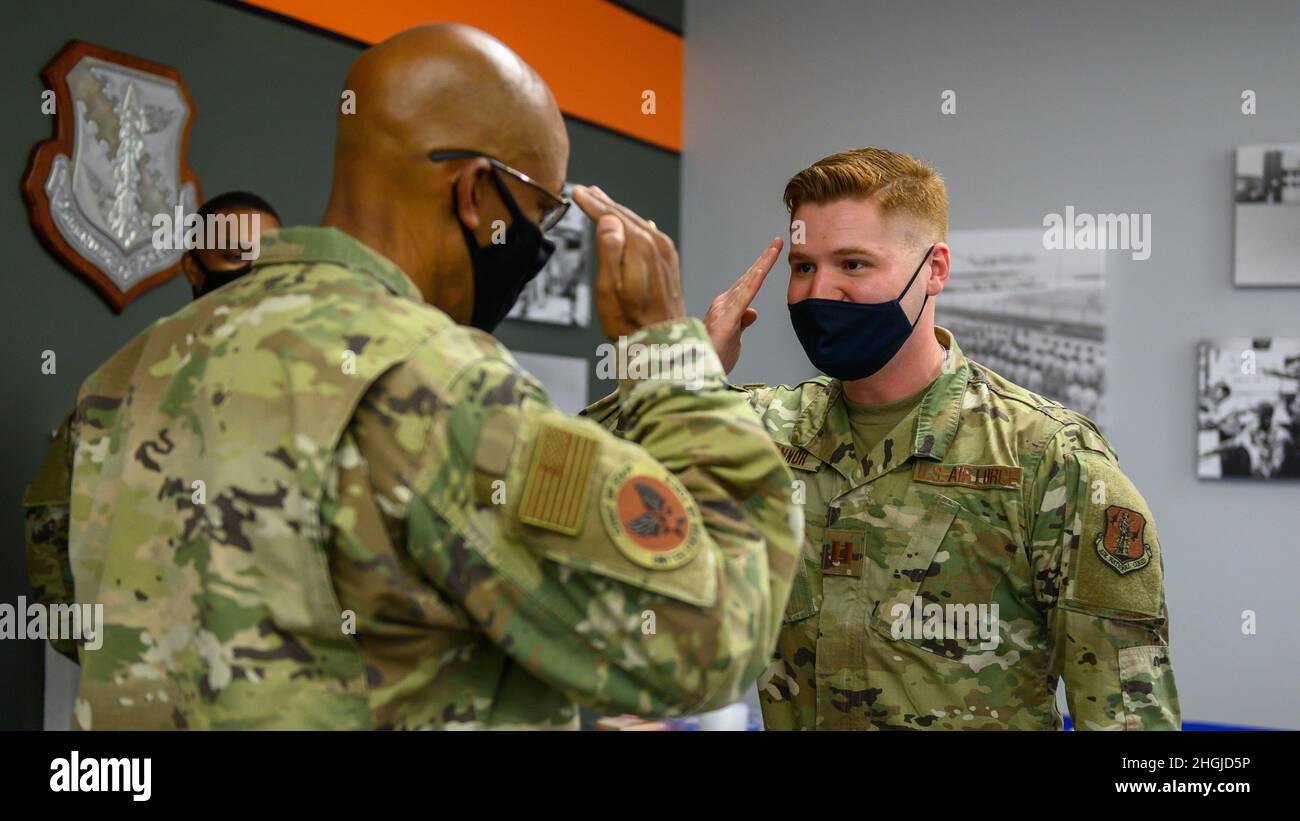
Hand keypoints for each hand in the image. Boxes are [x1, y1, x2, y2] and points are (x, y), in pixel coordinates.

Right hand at [571, 185, 685, 339]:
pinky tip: (626, 222)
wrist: (663, 343)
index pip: (612, 216)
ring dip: (617, 210)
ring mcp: (666, 252)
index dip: (593, 204)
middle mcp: (657, 244)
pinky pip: (647, 232)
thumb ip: (609, 252)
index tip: (578, 192)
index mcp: (641, 247)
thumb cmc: (630, 322)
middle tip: (585, 191)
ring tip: (600, 200)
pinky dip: (632, 223)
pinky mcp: (669, 261)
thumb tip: (609, 222)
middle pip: (625, 215)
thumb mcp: (609, 290)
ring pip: (637, 222)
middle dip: (604, 202)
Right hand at [703, 237, 782, 372]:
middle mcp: (723, 304)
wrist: (697, 374)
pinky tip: (761, 271)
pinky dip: (752, 284)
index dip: (761, 267)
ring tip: (774, 249)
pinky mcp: (726, 320)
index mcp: (726, 307)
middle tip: (777, 242)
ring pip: (747, 283)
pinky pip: (742, 299)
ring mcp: (724, 310)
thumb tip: (753, 312)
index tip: (773, 252)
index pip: (747, 284)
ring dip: (761, 265)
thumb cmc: (713, 358)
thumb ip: (742, 323)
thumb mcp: (734, 339)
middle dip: (764, 258)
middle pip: (748, 277)